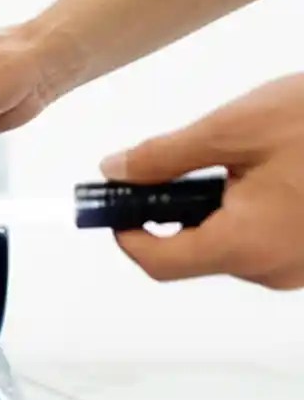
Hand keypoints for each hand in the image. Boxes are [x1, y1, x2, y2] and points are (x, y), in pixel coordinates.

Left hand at [104, 73, 303, 289]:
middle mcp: (273, 270)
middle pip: (195, 252)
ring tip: (248, 159)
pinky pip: (267, 241)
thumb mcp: (235, 129)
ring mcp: (301, 267)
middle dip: (176, 211)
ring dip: (218, 208)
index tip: (115, 203)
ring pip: (231, 246)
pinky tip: (275, 171)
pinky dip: (253, 210)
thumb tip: (115, 171)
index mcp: (245, 245)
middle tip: (183, 165)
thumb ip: (165, 157)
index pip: (158, 263)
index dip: (126, 234)